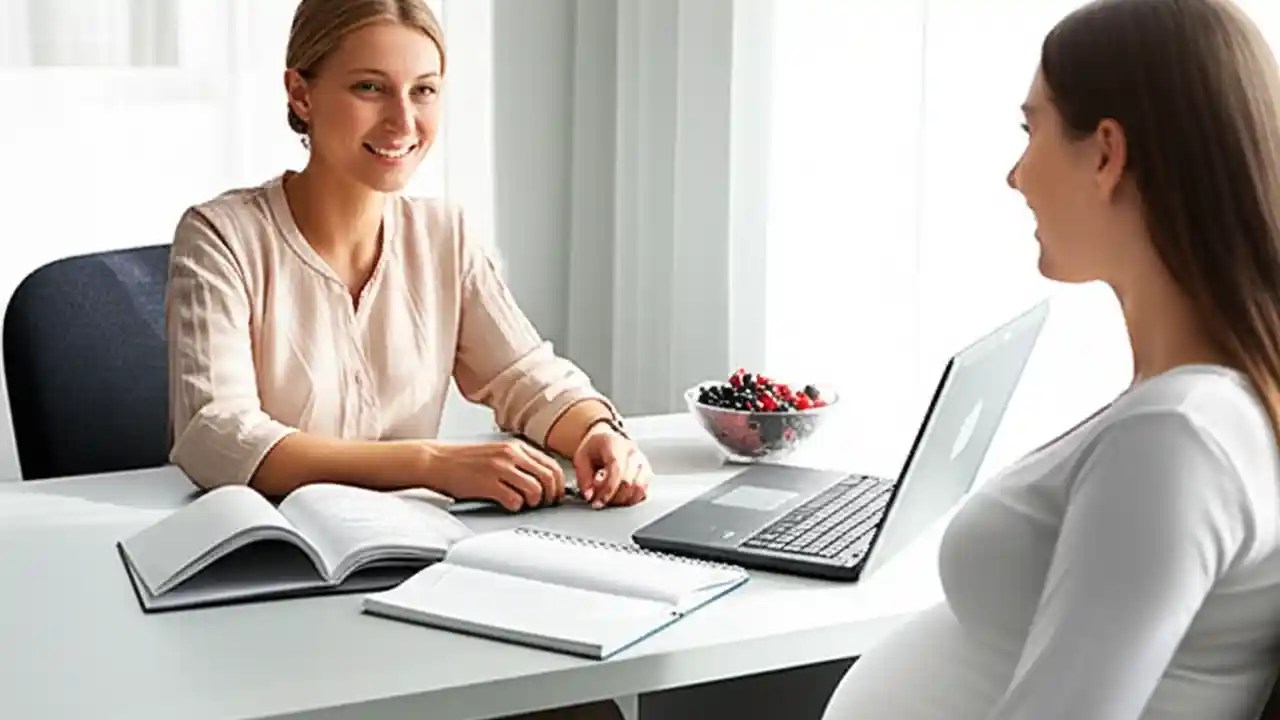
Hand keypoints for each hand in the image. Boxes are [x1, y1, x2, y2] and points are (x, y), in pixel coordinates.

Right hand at [419, 439, 564, 511]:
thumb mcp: (497, 453)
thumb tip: (544, 480)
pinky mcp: (487, 484)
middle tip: (545, 505)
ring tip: (525, 505)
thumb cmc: (464, 461)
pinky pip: (514, 500)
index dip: (559, 484)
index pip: (552, 465)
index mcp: (516, 447)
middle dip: (551, 496)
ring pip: (535, 490)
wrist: (436, 461)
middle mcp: (510, 454)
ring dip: (534, 503)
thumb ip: (519, 462)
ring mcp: (499, 468)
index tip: (556, 495)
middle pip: (549, 478)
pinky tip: (508, 505)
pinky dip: (515, 507)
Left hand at [572, 427, 651, 508]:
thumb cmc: (593, 449)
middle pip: (629, 482)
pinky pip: (645, 491)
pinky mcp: (647, 471)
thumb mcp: (581, 459)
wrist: (606, 440)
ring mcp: (642, 462)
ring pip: (639, 488)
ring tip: (609, 497)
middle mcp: (632, 452)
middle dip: (613, 497)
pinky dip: (632, 499)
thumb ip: (584, 478)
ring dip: (622, 500)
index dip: (608, 490)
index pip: (617, 470)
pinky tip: (620, 497)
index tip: (597, 502)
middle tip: (599, 500)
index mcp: (614, 444)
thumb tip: (590, 496)